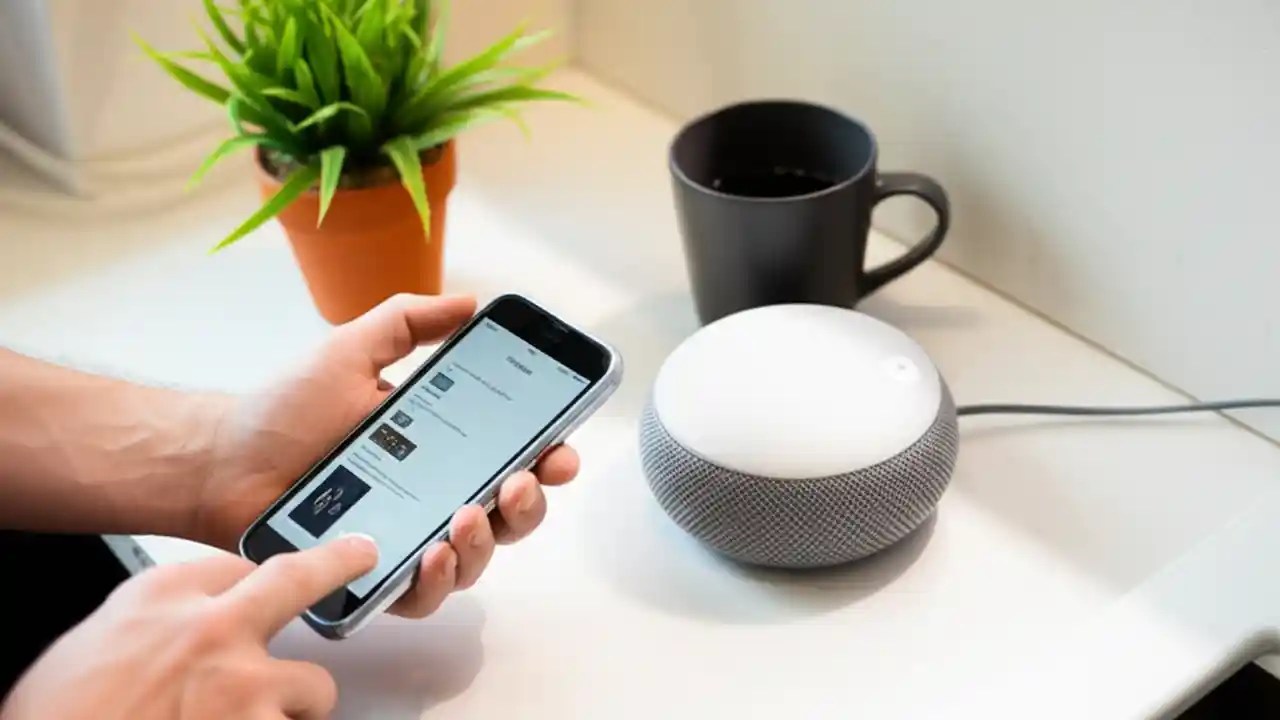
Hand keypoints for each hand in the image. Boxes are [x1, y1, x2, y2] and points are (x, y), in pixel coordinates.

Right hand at [1, 535, 377, 719]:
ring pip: (313, 685)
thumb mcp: (89, 646)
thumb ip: (149, 626)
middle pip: (299, 578)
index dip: (251, 581)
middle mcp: (213, 628)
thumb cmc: (58, 717)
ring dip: (292, 709)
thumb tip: (177, 632)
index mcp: (160, 597)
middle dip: (338, 563)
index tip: (267, 580)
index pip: (232, 564)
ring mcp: (247, 685)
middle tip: (359, 555)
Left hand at [192, 294, 579, 617]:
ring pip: (478, 558)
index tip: (559, 450)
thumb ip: (409, 322)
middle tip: (519, 482)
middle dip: (531, 503)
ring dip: (489, 540)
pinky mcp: (376, 575)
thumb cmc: (285, 409)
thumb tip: (468, 301)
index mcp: (443, 445)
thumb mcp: (351, 349)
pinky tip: (433, 555)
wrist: (223, 457)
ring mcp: (409, 538)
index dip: (549, 457)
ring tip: (467, 514)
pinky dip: (440, 581)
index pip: (514, 455)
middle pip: (512, 514)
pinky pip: (425, 594)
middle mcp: (436, 494)